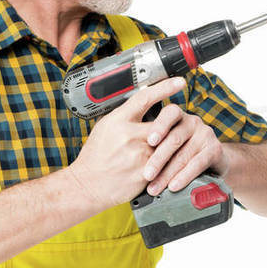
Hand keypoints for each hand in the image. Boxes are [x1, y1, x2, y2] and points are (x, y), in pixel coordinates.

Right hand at [66, 77, 186, 212]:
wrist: (87, 185)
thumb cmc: (95, 156)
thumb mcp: (105, 127)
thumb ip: (125, 116)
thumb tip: (144, 103)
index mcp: (118, 120)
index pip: (145, 98)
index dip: (165, 88)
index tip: (179, 82)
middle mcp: (129, 135)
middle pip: (163, 122)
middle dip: (169, 124)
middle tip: (175, 125)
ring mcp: (138, 154)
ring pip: (167, 143)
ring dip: (169, 144)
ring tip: (163, 148)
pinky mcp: (145, 173)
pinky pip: (165, 163)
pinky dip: (167, 162)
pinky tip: (163, 163)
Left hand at [141, 96, 225, 196]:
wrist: (210, 162)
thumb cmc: (179, 152)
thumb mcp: (164, 143)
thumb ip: (150, 144)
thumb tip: (125, 156)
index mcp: (177, 116)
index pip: (169, 114)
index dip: (159, 126)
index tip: (150, 141)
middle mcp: (192, 122)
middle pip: (174, 138)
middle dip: (158, 159)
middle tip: (146, 174)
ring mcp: (205, 134)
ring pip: (184, 154)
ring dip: (167, 174)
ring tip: (155, 187)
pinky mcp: (214, 149)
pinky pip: (197, 164)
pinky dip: (184, 176)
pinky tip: (174, 185)